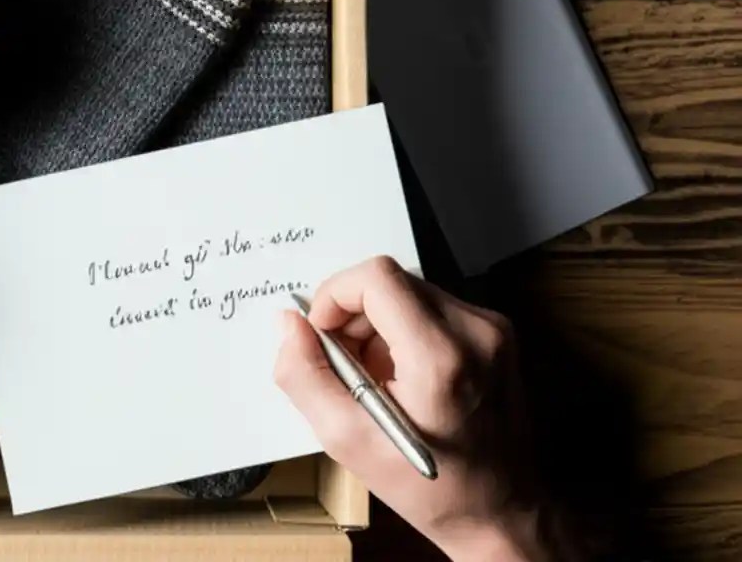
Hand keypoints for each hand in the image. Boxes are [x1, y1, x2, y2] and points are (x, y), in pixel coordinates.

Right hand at [275, 257, 573, 561]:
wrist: (501, 512)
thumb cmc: (430, 487)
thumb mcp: (347, 440)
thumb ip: (305, 375)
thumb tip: (289, 324)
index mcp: (440, 357)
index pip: (376, 278)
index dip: (334, 296)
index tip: (323, 335)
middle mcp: (476, 331)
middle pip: (391, 280)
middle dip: (353, 313)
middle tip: (344, 365)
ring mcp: (493, 330)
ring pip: (410, 291)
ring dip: (377, 323)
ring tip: (375, 376)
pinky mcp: (498, 335)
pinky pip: (433, 307)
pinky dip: (404, 330)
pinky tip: (402, 375)